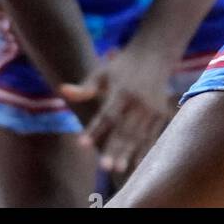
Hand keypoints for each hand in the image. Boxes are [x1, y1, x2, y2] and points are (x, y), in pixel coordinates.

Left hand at [58, 46, 175, 175]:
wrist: (155, 54)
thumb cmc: (122, 66)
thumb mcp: (102, 72)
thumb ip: (85, 87)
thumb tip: (62, 91)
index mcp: (123, 89)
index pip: (107, 114)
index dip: (94, 130)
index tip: (81, 144)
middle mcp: (139, 100)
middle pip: (124, 128)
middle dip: (114, 148)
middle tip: (104, 167)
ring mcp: (152, 108)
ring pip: (138, 135)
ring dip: (128, 153)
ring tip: (118, 170)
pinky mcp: (161, 114)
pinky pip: (152, 135)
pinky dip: (144, 150)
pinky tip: (136, 165)